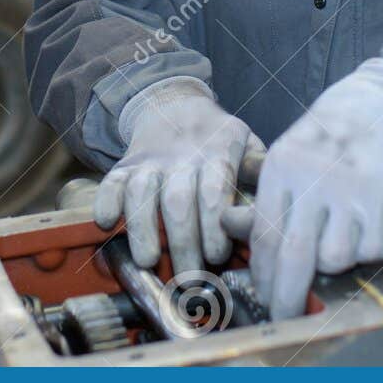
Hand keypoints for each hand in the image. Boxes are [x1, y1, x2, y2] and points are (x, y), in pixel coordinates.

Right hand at [96, 78, 263, 277]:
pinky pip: (111, 181)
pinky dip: (105, 201)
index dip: (214, 225)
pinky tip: (106, 223)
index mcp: (217, 152)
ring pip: (141, 192)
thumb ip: (260, 172)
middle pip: (178, 201)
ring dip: (142, 228)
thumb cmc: (218, 137)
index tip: (217, 256)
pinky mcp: (125, 165)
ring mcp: (150, 161)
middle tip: (188, 278)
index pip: (214, 190)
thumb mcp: (246, 142)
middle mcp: (181, 157)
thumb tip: (277, 207)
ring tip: (148, 260)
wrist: (173, 104)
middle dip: (182, 243)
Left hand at [249, 58, 382, 319]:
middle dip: (286, 297)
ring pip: (333, 259)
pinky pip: (368, 252)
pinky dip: (364, 253)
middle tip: (285, 315)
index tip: (264, 295)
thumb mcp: (285, 157)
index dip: (262, 275)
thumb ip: (263, 198)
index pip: (263, 235)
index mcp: (282, 168)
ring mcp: (351, 194)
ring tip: (333, 243)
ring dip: (331, 265)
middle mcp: (315, 181)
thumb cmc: (327, 140)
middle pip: (294, 257)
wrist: (381, 109)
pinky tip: (361, 229)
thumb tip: (229, 227)